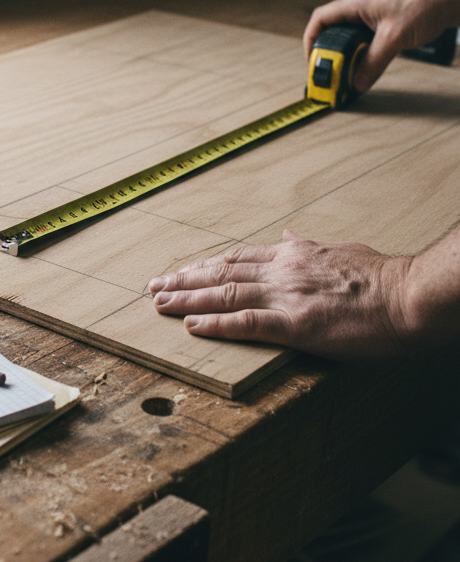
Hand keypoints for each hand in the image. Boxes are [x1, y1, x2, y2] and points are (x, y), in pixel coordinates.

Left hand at [148, 231, 413, 359]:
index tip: (181, 270)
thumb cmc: (382, 277)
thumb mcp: (339, 249)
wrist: (409, 295)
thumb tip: (289, 236)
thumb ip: (308, 246)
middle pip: (221, 273)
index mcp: (291, 256)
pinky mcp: (297, 325)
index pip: (236, 258)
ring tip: (158, 303)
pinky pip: (247, 323)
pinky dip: (215, 323)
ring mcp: (287, 297)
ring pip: (224, 294)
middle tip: (153, 286)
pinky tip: (191, 325)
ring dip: (187, 298)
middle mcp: (281, 271)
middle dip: (183, 279)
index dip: (204, 265)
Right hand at [303, 0, 459, 92]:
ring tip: (351, 68)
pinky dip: (365, 48)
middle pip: (333, 28)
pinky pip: (367, 34)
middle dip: (329, 50)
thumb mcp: (394, 39)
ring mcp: (376, 9)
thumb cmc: (427, 2)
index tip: (312, 60)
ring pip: (351, 32)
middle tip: (332, 70)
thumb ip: (373, 63)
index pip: (320, 19)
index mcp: (356, 3)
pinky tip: (371, 59)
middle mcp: (362, 4)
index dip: (311, 40)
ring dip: (349, 51)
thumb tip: (358, 82)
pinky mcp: (389, 16)